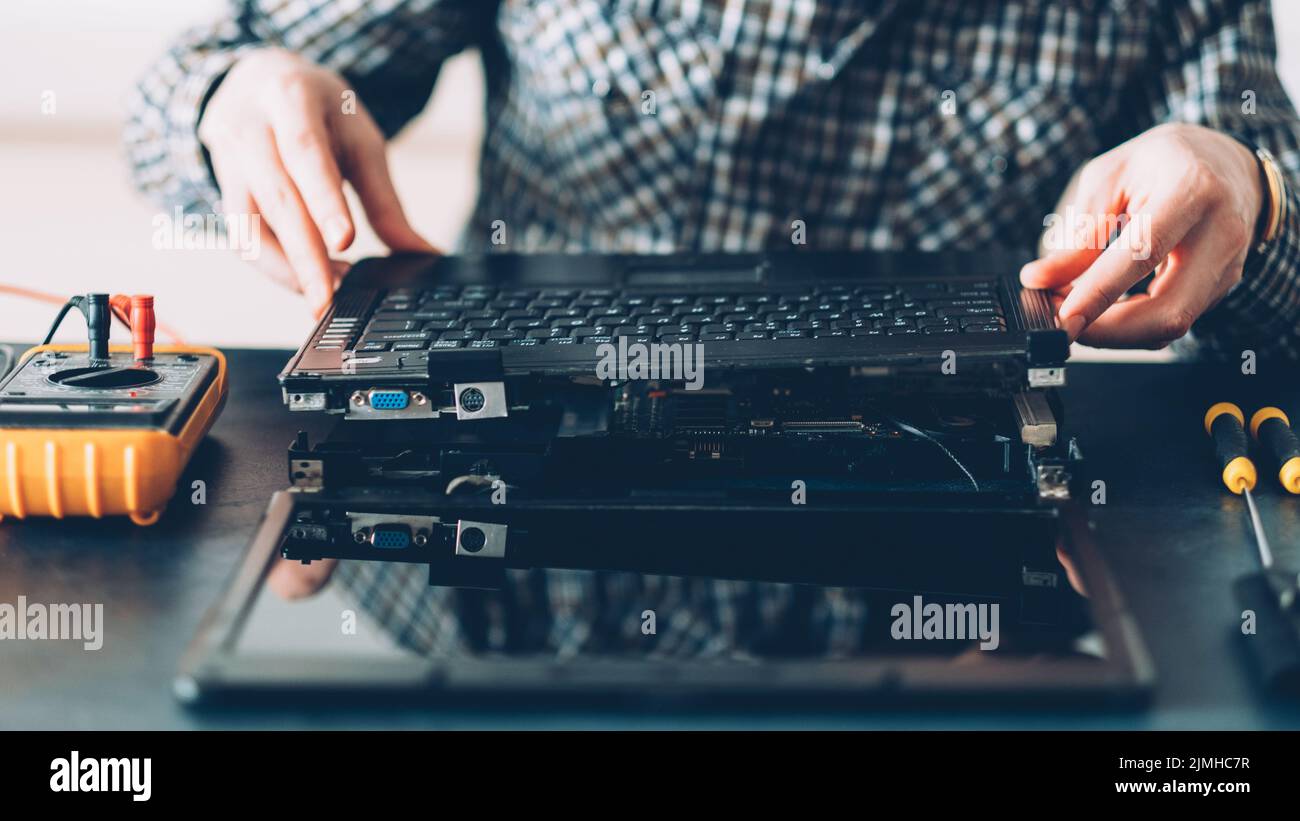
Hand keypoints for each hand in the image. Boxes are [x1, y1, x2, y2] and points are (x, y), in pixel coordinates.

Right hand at [198, 48, 434, 315]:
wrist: (259, 80)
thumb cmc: (319, 110)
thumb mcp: (360, 139)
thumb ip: (385, 199)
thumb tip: (419, 252)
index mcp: (288, 98)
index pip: (304, 153)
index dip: (324, 201)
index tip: (345, 243)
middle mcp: (248, 127)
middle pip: (276, 198)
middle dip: (304, 256)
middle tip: (329, 299)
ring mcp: (227, 160)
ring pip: (249, 225)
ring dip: (288, 268)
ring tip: (328, 292)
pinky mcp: (222, 189)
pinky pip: (242, 238)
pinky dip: (275, 267)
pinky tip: (308, 278)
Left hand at [1020, 123, 1263, 347]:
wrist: (1225, 163)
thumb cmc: (1163, 163)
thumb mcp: (1110, 177)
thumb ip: (1078, 230)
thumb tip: (1040, 279)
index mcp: (1192, 190)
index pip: (1142, 253)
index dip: (1099, 293)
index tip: (1062, 318)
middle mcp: (1220, 233)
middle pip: (1168, 312)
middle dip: (1107, 332)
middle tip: (1061, 324)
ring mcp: (1226, 266)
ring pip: (1170, 326)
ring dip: (1115, 332)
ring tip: (1076, 311)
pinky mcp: (1221, 288)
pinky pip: (1172, 320)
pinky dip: (1130, 325)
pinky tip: (1104, 310)